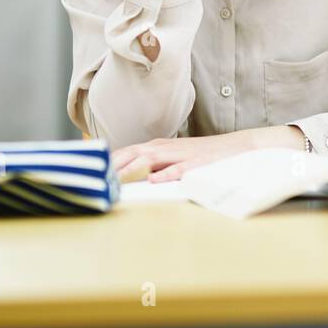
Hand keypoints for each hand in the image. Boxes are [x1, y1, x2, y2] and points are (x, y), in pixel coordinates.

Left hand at [113, 126, 304, 182]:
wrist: (240, 147)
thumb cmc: (204, 156)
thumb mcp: (174, 158)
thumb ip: (152, 166)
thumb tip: (128, 179)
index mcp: (158, 146)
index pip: (125, 152)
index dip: (106, 161)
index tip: (88, 171)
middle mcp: (165, 147)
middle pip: (131, 154)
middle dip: (111, 166)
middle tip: (94, 179)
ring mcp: (181, 154)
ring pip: (150, 159)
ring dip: (131, 169)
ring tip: (114, 181)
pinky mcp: (198, 163)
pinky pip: (179, 169)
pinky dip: (165, 174)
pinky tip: (154, 180)